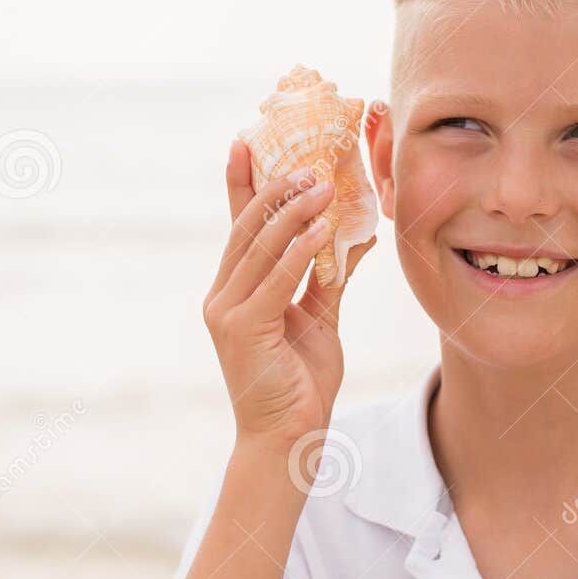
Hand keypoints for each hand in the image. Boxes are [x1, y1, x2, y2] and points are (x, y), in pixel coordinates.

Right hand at [202, 139, 375, 447]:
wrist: (288, 438)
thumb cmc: (301, 383)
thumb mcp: (320, 319)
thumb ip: (328, 277)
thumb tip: (353, 236)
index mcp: (237, 289)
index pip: (239, 225)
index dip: (243, 182)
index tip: (247, 140)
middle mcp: (224, 295)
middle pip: (248, 227)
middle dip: (277, 189)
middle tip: (308, 159)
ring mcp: (228, 312)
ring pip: (260, 248)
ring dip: (293, 213)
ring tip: (322, 183)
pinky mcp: (242, 330)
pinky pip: (273, 281)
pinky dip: (296, 252)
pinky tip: (319, 229)